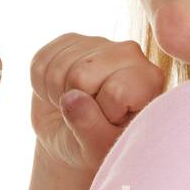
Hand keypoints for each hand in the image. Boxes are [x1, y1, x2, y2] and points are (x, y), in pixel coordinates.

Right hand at [30, 34, 164, 177]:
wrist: (75, 137)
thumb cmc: (98, 146)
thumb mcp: (99, 149)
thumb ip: (91, 128)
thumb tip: (72, 98)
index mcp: (149, 80)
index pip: (116, 91)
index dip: (103, 113)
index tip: (109, 123)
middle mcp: (130, 53)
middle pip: (81, 75)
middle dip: (74, 102)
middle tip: (85, 115)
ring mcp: (99, 43)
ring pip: (59, 67)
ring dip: (56, 94)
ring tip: (73, 106)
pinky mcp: (70, 41)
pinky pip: (41, 61)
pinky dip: (42, 84)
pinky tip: (60, 93)